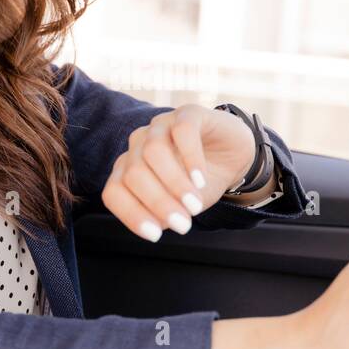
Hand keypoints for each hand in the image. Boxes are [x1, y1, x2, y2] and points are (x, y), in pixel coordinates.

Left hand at [102, 104, 258, 240]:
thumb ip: (163, 215)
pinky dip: (190, 159)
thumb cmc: (200, 185)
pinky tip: (200, 179)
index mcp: (129, 169)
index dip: (131, 215)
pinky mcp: (188, 113)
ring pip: (153, 151)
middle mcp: (139, 145)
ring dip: (174, 183)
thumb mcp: (179, 207)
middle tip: (183, 223)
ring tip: (194, 204)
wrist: (234, 159)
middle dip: (158, 202)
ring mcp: (161, 125)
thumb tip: (155, 225)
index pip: (114, 191)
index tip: (155, 235)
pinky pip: (182, 131)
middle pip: (134, 173)